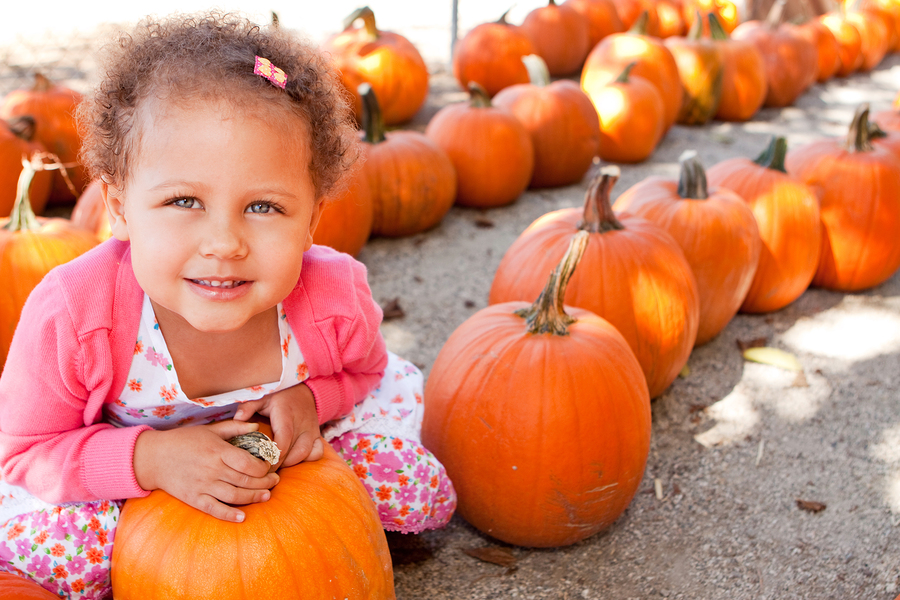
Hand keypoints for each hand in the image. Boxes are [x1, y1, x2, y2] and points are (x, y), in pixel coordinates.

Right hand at [133, 420, 279, 522]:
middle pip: (245, 480)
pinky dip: (229, 514)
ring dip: (254, 497)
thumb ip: (235, 428)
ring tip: (266, 496)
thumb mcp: (210, 429)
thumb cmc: (183, 440)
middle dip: (264, 483)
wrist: (153, 457)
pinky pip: (214, 509)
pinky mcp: (193, 498)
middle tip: (275, 482)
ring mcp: (203, 486)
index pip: (248, 463)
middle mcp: (212, 470)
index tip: (270, 466)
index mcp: (218, 451)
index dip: (264, 468)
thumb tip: (257, 426)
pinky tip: (242, 517)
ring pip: (235, 496)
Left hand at [232, 384, 323, 469]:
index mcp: (286, 415)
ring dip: (291, 463)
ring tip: (276, 465)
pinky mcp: (317, 436)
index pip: (283, 439)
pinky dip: (307, 459)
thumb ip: (248, 407)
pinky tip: (293, 459)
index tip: (261, 464)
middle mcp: (301, 424)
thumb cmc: (279, 396)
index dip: (273, 455)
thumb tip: (237, 419)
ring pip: (306, 454)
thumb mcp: (262, 397)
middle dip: (279, 464)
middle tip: (264, 470)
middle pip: (294, 452)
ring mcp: (311, 431)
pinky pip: (317, 453)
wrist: (303, 391)